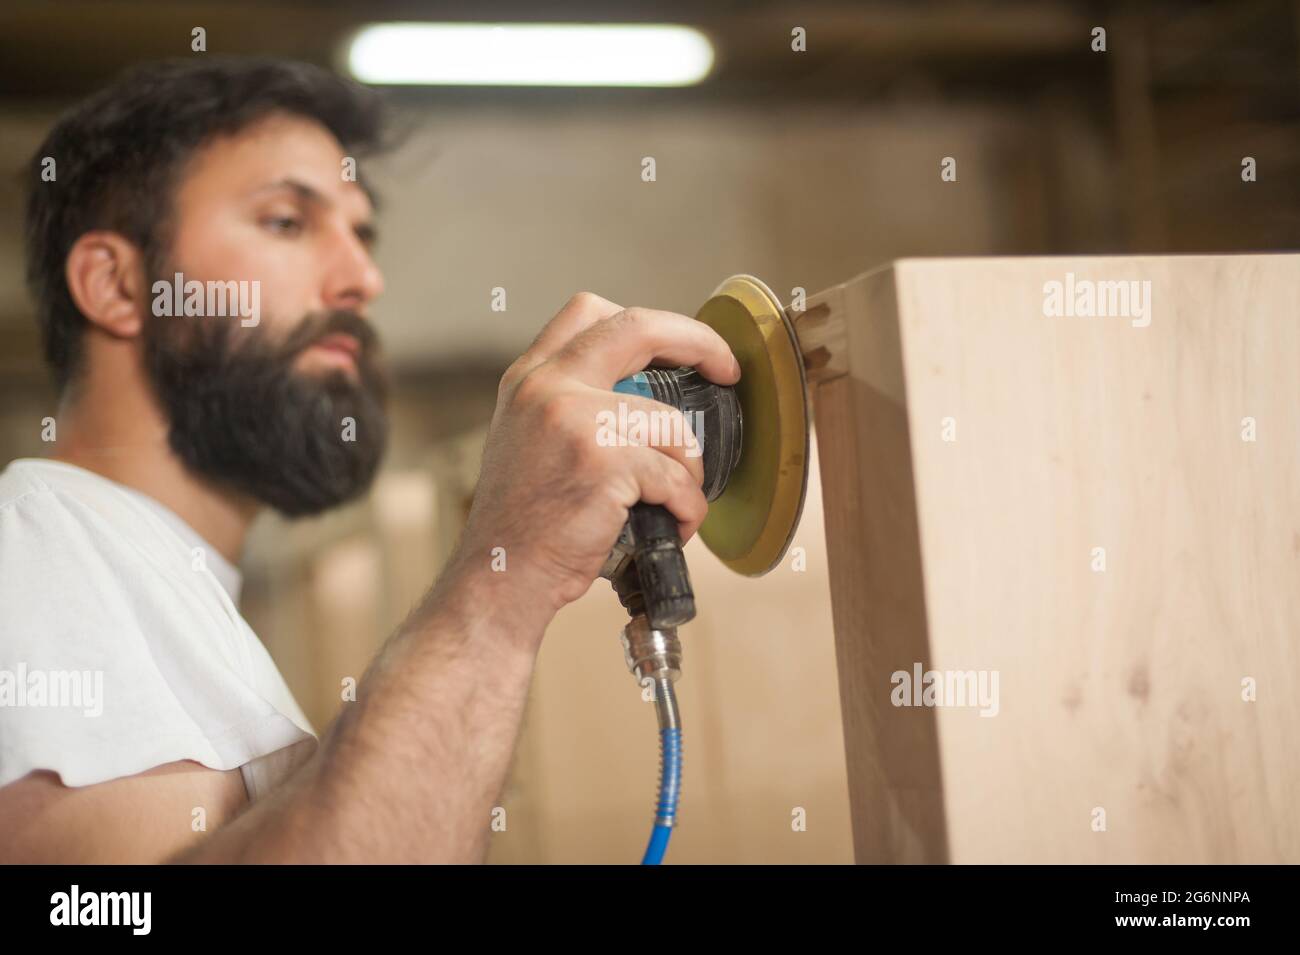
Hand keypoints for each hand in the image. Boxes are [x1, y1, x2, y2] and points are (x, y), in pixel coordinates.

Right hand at [447, 291, 740, 625]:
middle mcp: (548, 386)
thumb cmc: (522, 523)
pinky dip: (687, 507)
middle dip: (699, 342)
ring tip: (676, 501)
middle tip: (726, 369)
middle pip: (640, 327)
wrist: (500, 576)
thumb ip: (570, 403)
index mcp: (530, 378)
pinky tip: (674, 525)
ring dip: (690, 467)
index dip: (650, 321)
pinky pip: (675, 477)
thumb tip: (639, 394)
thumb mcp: (528, 438)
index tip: (683, 344)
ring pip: (671, 423)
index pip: (591, 312)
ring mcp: (575, 419)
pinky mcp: (603, 462)